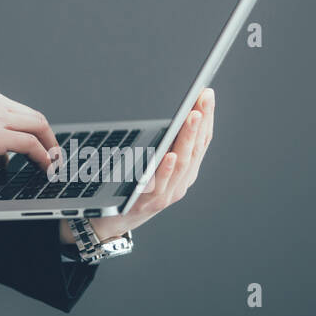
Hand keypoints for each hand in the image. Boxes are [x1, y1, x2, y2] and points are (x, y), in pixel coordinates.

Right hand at [0, 87, 58, 171]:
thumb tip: (2, 158)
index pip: (18, 110)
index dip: (33, 129)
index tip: (39, 143)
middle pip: (34, 116)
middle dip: (47, 137)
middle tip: (53, 154)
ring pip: (37, 126)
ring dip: (49, 147)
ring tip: (52, 163)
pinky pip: (30, 144)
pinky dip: (42, 156)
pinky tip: (44, 167)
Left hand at [60, 87, 214, 244]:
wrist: (108, 221)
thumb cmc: (131, 187)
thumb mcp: (152, 163)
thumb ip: (163, 143)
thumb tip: (174, 112)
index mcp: (185, 171)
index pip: (201, 141)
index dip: (207, 117)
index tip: (206, 93)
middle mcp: (181, 183)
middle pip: (195, 149)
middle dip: (201, 122)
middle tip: (203, 98)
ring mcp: (166, 194)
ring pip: (182, 163)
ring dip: (188, 138)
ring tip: (192, 116)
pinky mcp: (147, 204)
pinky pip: (159, 185)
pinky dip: (166, 170)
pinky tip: (169, 155)